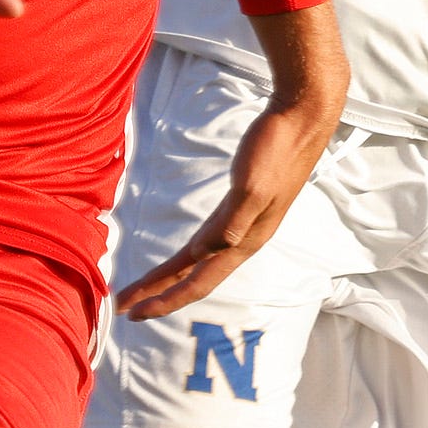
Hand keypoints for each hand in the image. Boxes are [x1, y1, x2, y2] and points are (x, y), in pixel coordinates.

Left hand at [117, 4, 348, 319]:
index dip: (166, 299)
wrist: (303, 115)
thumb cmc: (277, 147)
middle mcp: (245, 237)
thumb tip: (200, 255)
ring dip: (171, 275)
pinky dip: (189, 253)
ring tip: (144, 286)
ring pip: (200, 259)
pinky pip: (209, 238)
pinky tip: (186, 253)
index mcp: (248, 239)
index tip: (132, 311)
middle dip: (160, 293)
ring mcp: (245, 220)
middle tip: (124, 306)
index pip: (200, 281)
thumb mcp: (252, 186)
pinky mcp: (243, 202)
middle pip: (196, 275)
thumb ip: (230, 224)